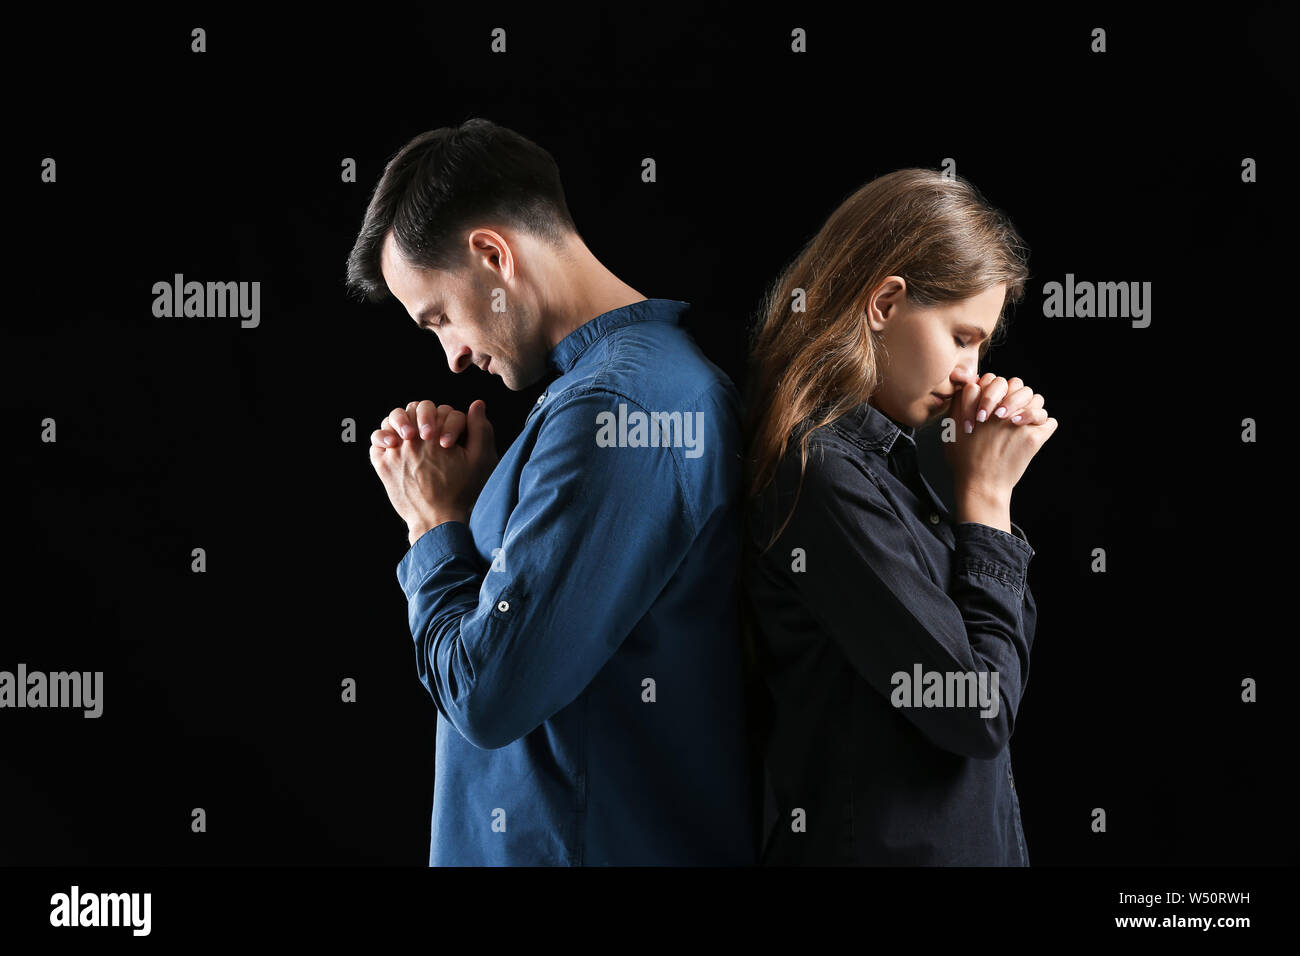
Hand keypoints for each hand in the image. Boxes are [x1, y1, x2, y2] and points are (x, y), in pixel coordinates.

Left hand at [369, 399, 497, 542]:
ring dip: (398, 425)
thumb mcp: (479, 459)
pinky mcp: (383, 466)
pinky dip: (382, 440)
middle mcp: (410, 440)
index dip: (437, 416)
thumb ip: (479, 428)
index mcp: (434, 434)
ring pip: (389, 422)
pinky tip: (393, 447)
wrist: (436, 519)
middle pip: (408, 410)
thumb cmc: (460, 491)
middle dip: (418, 417)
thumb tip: (476, 404)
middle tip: (426, 434)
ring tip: (408, 436)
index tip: (444, 437)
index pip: (429, 407)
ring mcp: (394, 452)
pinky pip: (376, 443)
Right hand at [943, 379, 1057, 501]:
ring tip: (1023, 420)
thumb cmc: (964, 461)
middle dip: (1014, 394)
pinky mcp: (1033, 437)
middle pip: (1017, 384)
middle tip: (1008, 411)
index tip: (990, 405)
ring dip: (1031, 407)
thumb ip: (960, 405)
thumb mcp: (951, 428)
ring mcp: (1018, 422)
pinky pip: (1049, 422)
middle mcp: (999, 409)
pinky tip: (1034, 432)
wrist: (980, 485)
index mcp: (979, 404)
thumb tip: (972, 387)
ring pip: (1036, 399)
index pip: (993, 379)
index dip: (992, 389)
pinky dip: (1044, 426)